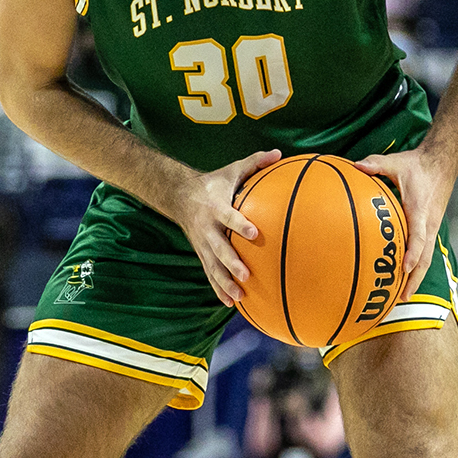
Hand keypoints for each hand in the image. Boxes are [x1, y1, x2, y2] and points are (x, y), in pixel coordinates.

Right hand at [171, 150, 280, 307]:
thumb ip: (255, 163)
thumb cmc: (213, 183)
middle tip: (246, 275)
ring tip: (239, 297)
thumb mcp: (231, 170)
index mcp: (216, 207)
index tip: (253, 233)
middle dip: (231, 262)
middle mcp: (207, 228)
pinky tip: (229, 303)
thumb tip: (279, 153)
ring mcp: (202, 243)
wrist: (178, 195)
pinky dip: (218, 288)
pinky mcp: (201, 252)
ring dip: (224, 282)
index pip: (228, 216)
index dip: (239, 224)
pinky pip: (209, 272)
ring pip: (212, 265)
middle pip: (218, 248)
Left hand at [353, 144, 455, 303]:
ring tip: (404, 297)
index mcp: (420, 210)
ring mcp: (432, 227)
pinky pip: (425, 252)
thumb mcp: (396, 162)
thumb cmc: (417, 165)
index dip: (412, 253)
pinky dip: (417, 266)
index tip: (404, 268)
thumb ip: (376, 164)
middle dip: (414, 279)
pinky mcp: (430, 227)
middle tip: (402, 298)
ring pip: (426, 258)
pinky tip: (405, 278)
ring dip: (416, 278)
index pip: (418, 236)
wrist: (443, 163)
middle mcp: (429, 223)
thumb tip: (355, 165)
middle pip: (425, 257)